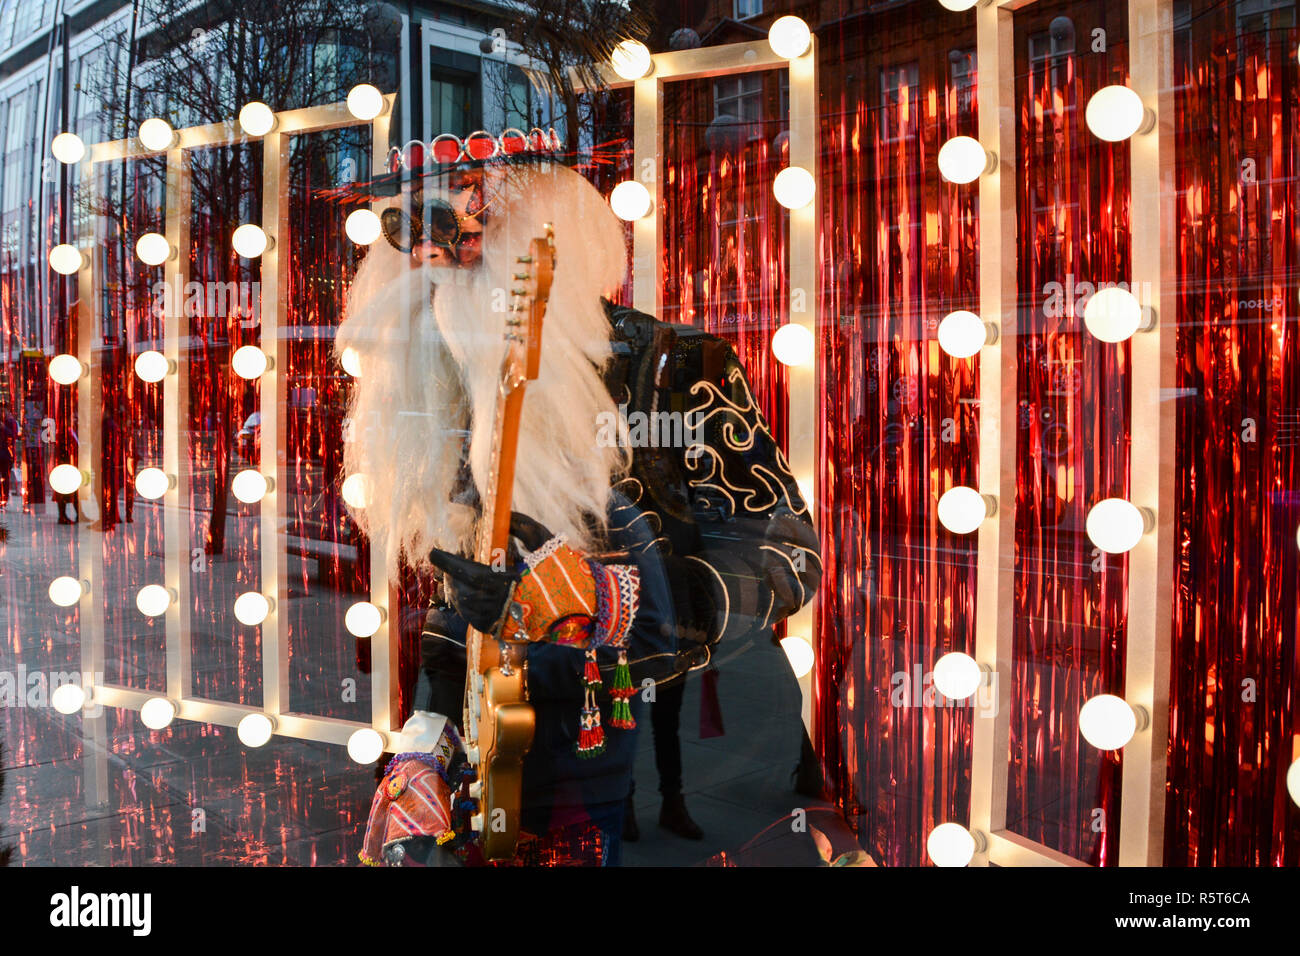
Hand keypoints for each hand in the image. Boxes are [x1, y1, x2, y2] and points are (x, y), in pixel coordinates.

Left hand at [429, 514, 639, 647]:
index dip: (450, 562)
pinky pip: (478, 621)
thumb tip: (495, 515)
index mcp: (515, 584)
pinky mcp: (509, 633)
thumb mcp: (547, 540)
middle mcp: (508, 606)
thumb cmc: (569, 570)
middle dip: (452, 575)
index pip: (471, 573)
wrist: (590, 606)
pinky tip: (470, 594)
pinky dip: (468, 607)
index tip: (434, 551)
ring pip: (468, 609)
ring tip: (457, 575)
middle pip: (465, 592)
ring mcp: (507, 623)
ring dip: (458, 591)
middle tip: (448, 560)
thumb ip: (520, 524)